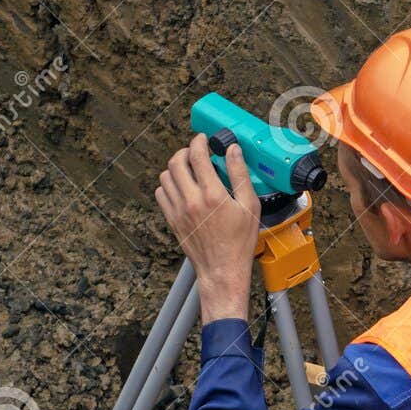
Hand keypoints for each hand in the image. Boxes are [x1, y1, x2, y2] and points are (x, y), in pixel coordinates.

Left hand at [155, 134, 260, 322]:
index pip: (197, 155)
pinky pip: (161, 193)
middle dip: (185, 151)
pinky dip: (168, 185)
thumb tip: (233, 150)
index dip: (199, 142)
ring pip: (165, 176)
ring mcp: (178, 210)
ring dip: (175, 168)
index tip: (203, 140)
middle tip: (195, 153)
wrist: (222, 269)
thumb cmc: (239, 242)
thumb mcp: (249, 206)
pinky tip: (181, 188)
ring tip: (188, 170)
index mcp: (212, 194)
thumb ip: (240, 175)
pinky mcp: (172, 220)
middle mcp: (191, 200)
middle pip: (176, 161)